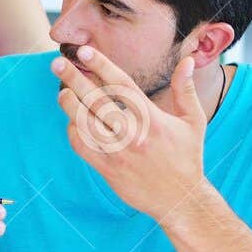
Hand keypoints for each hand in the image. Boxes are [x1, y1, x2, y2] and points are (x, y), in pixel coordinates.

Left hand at [52, 46, 209, 223]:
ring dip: (69, 105)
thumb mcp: (193, 121)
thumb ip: (185, 90)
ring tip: (62, 92)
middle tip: (57, 63)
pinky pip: (82, 146)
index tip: (84, 52)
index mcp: (152, 119)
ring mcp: (117, 152)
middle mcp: (132, 134)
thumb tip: (187, 60)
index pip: (122, 85)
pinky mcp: (106, 169)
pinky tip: (74, 121)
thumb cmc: (187, 157)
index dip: (101, 66)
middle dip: (74, 79)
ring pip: (84, 123)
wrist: (180, 199)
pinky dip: (74, 131)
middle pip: (96, 101)